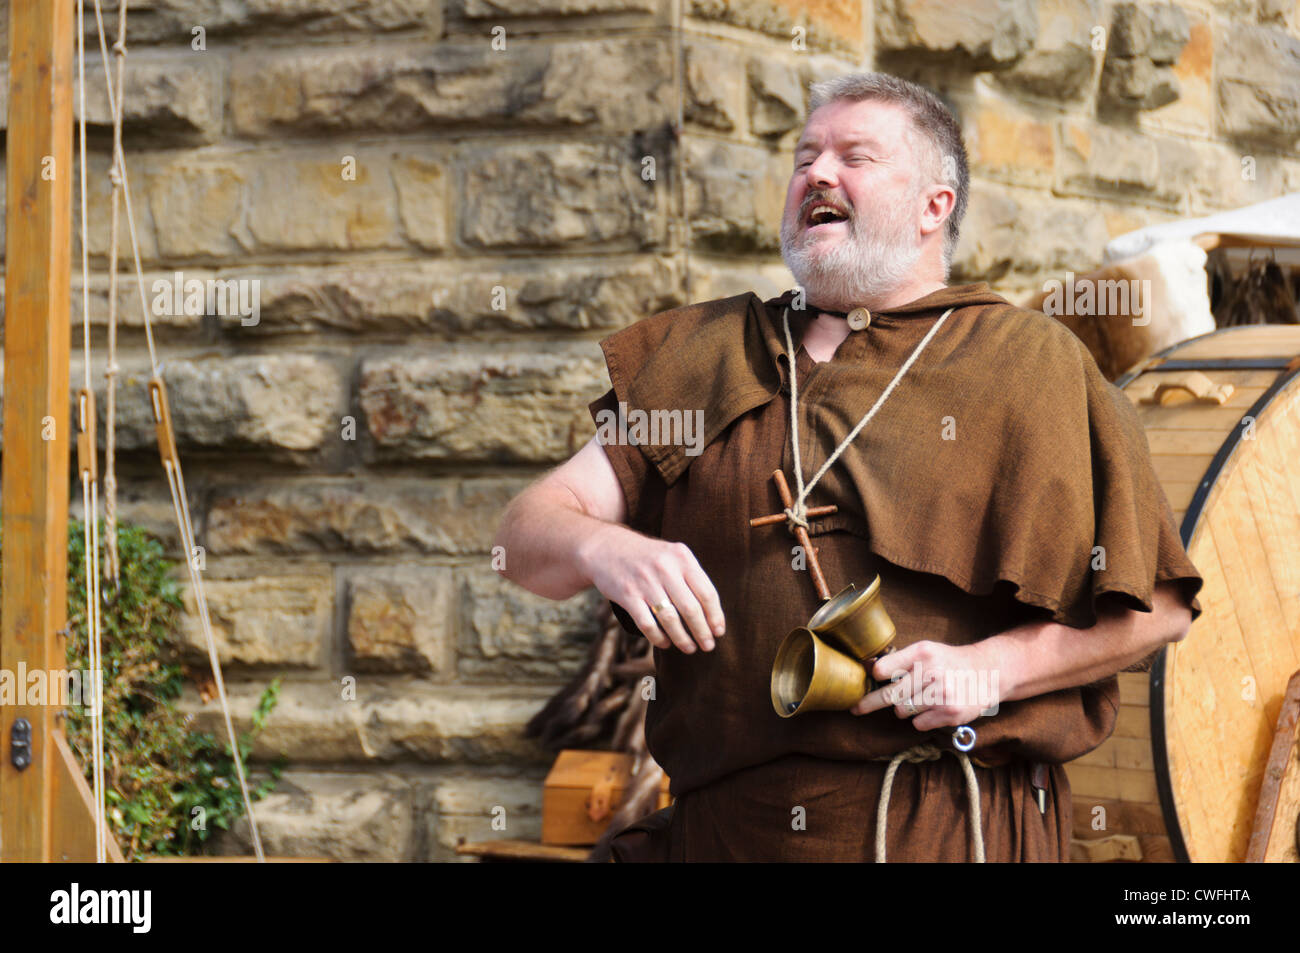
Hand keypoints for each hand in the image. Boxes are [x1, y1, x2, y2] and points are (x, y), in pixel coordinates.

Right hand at [578, 523, 724, 653]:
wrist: (607, 547)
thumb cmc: (647, 557)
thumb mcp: (672, 555)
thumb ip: (691, 576)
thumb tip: (712, 614)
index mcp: (682, 557)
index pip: (707, 592)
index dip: (715, 616)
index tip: (719, 632)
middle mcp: (665, 568)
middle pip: (691, 608)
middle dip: (702, 632)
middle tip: (708, 646)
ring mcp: (645, 581)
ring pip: (670, 619)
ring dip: (683, 639)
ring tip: (690, 648)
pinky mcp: (627, 595)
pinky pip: (647, 623)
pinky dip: (658, 638)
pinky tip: (665, 643)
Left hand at [849, 640, 1002, 730]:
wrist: (987, 673)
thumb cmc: (948, 662)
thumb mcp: (926, 651)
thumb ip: (900, 660)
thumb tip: (869, 669)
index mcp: (922, 653)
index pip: (883, 670)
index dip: (875, 677)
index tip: (868, 681)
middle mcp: (931, 672)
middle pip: (889, 696)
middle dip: (870, 703)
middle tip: (856, 710)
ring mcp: (941, 695)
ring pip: (902, 712)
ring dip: (905, 709)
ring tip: (922, 698)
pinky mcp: (949, 713)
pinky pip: (918, 724)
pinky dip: (921, 720)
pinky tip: (934, 709)